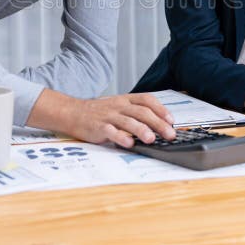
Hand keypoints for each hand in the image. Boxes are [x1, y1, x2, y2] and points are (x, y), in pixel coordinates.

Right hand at [26, 89, 176, 147]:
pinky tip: (128, 143)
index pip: (147, 100)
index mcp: (125, 100)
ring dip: (141, 130)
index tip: (171, 120)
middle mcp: (119, 106)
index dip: (161, 109)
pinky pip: (111, 131)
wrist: (73, 112)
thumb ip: (135, 113)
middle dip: (158, 123)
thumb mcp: (118, 107)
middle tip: (169, 134)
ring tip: (151, 139)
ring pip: (128, 121)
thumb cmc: (99, 112)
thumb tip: (159, 125)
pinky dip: (120, 137)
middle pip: (142, 112)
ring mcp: (108, 116)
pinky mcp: (98, 127)